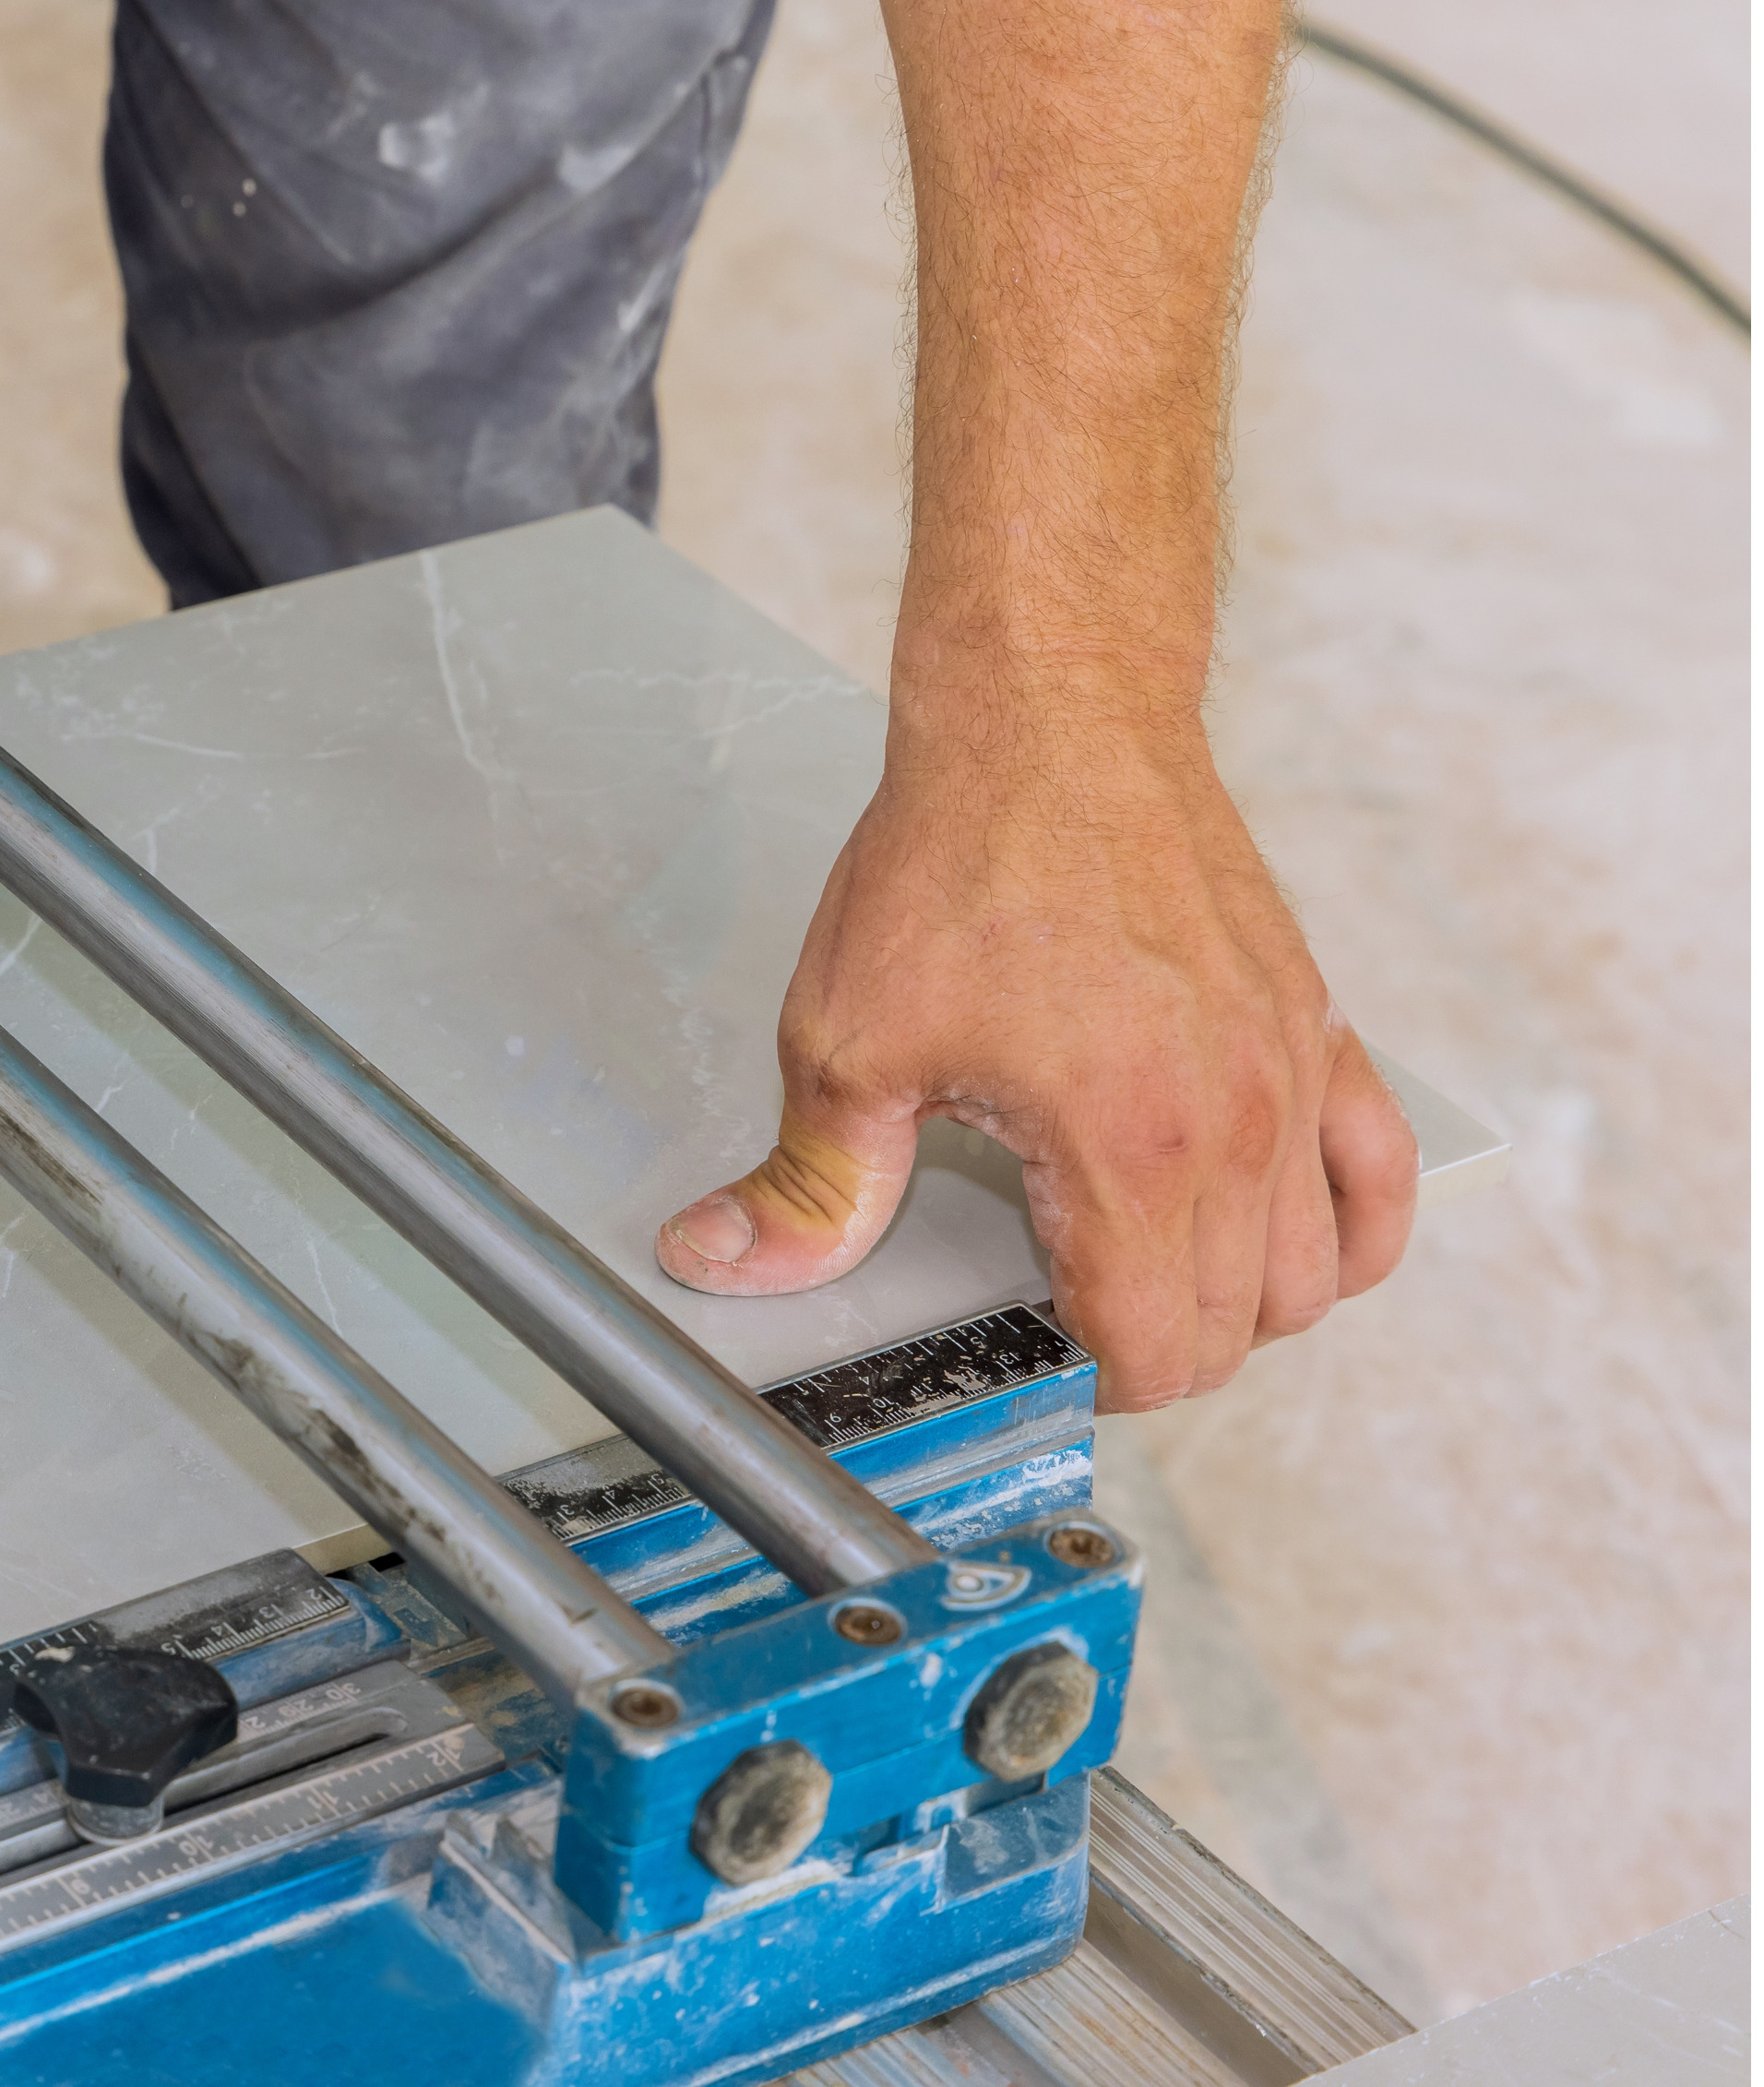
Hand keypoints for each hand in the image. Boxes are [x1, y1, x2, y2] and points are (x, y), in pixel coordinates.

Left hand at [653, 709, 1417, 1409]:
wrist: (1049, 725)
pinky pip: (1383, 1175)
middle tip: (1067, 1310)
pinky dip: (1346, 1233)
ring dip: (1239, 1304)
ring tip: (1145, 1271)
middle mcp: (1239, 1125)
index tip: (1035, 1351)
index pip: (1157, 1351)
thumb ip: (808, 1183)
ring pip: (1313, 1276)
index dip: (1092, 1382)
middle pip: (1239, 1329)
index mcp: (1128, 1151)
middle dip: (1153, 1350)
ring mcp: (1294, 1076)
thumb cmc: (958, 862)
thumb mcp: (847, 1039)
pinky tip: (1281, 1238)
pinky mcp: (1318, 1024)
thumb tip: (724, 1264)